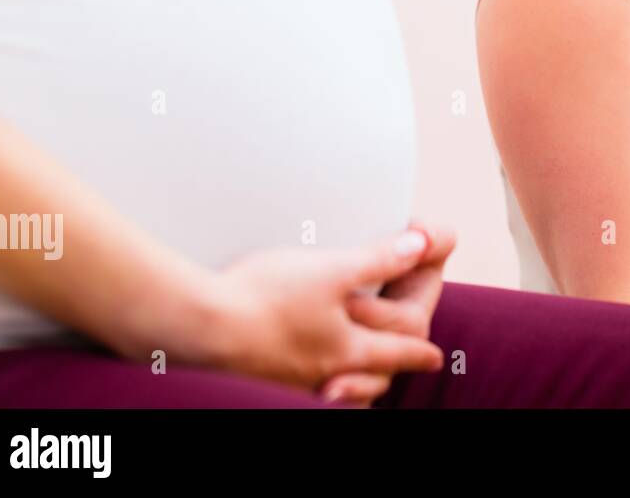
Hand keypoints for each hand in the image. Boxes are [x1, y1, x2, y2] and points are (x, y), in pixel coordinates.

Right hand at [189, 231, 447, 393]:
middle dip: (393, 365)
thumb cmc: (262, 299)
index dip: (420, 351)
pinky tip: (307, 365)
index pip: (399, 351)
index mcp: (349, 348)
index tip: (436, 356)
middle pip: (374, 375)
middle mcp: (325, 371)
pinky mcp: (262, 377)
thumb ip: (379, 257)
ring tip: (362, 368)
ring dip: (358, 376)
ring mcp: (292, 379)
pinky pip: (303, 383)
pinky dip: (320, 377)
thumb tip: (421, 245)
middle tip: (405, 356)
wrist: (194, 327)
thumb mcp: (332, 268)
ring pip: (340, 383)